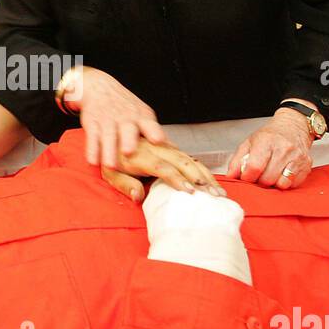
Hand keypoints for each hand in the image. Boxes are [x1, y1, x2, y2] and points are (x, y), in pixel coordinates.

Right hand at [68, 67, 166, 168]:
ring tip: (111, 165)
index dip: (154, 132)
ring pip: (108, 136)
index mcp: (141, 117)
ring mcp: (108, 121)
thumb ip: (155, 133)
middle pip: (127, 130)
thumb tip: (176, 151)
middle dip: (128, 141)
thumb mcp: (143, 115)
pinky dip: (92, 149)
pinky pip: (92, 137)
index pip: (149, 124)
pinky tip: (93, 161)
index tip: (158, 141)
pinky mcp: (93, 124)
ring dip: (109, 151)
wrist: (99, 87)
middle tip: (129, 152)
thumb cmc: (125, 107)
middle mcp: (125, 119)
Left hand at [99, 139, 225, 203]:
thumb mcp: (110, 172)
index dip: (177, 179)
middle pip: (183, 162)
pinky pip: (191, 159)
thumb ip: (123, 184)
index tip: (190, 192)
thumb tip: (138, 197)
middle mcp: (157, 150)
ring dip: (206, 176)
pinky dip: (205, 171)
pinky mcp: (173, 149)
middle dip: (200, 179)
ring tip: (219, 193)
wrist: (115, 131)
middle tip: (213, 195)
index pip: (162, 167)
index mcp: (141, 156)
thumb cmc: (112, 158)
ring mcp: (167, 148)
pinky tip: (214, 184)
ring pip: (190, 159)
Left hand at [225, 109, 313, 188]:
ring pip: (281, 184)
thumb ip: (237, 160)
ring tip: (271, 174)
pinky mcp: (306, 165)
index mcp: (266, 141)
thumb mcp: (249, 142)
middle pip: (267, 179)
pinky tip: (282, 173)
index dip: (247, 177)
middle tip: (259, 175)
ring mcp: (297, 157)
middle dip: (260, 181)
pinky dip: (285, 183)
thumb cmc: (271, 135)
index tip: (247, 176)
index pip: (254, 167)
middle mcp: (283, 148)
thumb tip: (231, 176)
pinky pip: (293, 184)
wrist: (294, 125)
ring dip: (273, 184)